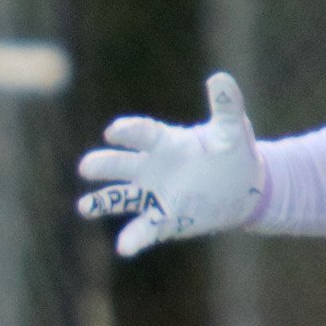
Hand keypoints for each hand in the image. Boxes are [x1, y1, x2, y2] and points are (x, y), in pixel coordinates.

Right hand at [75, 72, 263, 257]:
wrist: (241, 188)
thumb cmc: (233, 152)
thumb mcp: (232, 130)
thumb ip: (226, 106)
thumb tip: (220, 78)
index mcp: (165, 142)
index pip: (142, 135)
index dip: (128, 132)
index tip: (114, 132)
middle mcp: (151, 166)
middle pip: (121, 164)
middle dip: (104, 165)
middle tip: (86, 167)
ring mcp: (153, 194)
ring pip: (121, 196)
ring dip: (102, 201)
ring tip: (84, 207)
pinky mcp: (162, 219)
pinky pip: (143, 229)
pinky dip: (133, 238)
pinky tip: (124, 248)